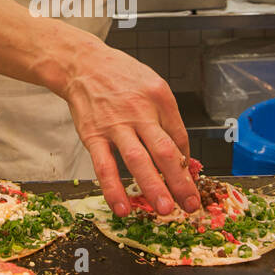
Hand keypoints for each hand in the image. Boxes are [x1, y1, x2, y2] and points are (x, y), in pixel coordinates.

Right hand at [62, 39, 200, 216]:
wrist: (83, 64)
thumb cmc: (121, 76)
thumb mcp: (153, 85)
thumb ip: (167, 118)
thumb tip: (182, 154)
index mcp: (160, 97)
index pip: (180, 137)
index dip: (187, 164)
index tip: (191, 184)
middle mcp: (140, 111)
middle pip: (165, 151)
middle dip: (180, 182)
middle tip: (190, 205)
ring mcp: (115, 125)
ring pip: (137, 160)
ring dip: (153, 187)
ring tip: (165, 210)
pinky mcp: (93, 135)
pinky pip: (104, 166)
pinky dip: (113, 189)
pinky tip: (122, 208)